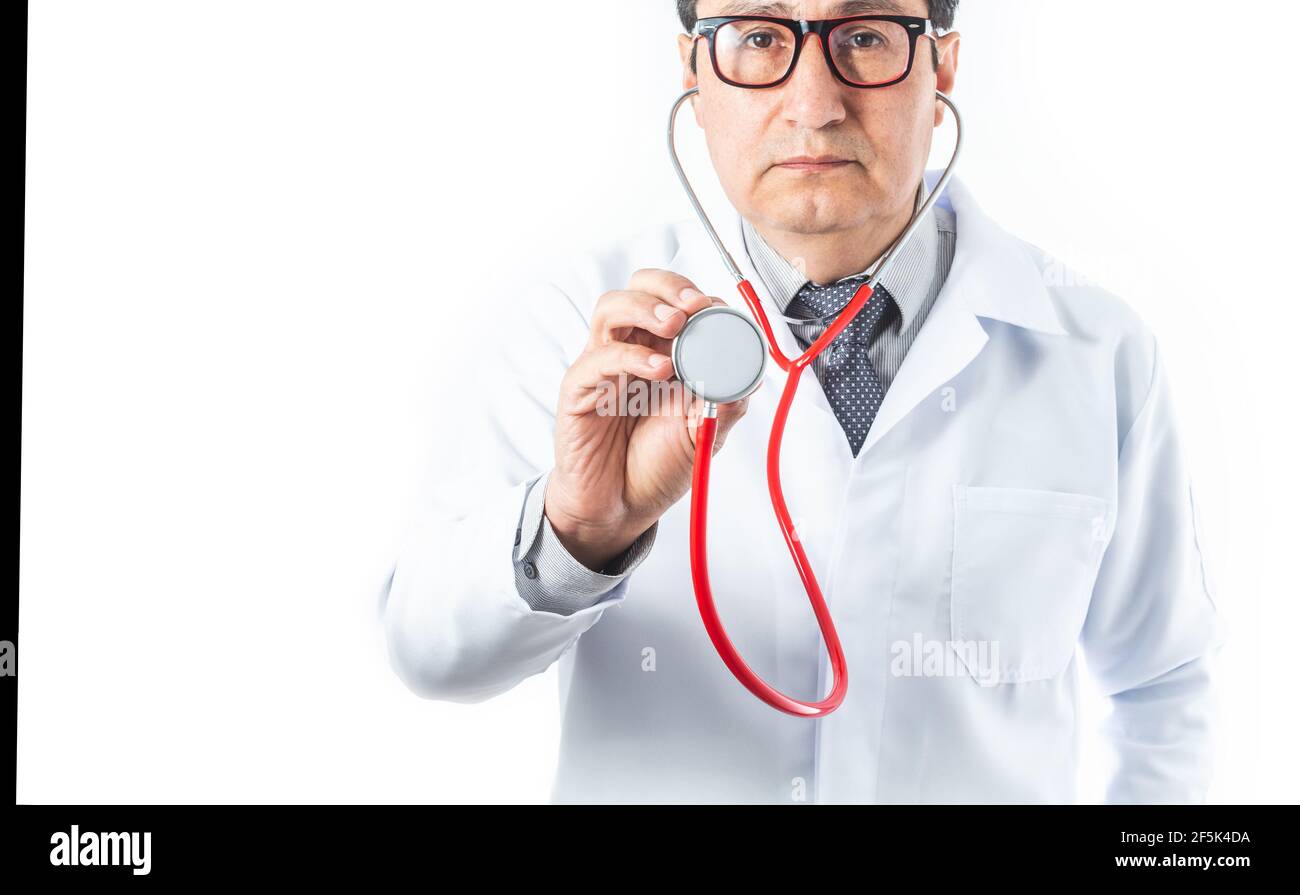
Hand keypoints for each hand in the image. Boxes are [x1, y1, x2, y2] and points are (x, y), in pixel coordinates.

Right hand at [545, 268, 755, 569]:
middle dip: (669, 287)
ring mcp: (602, 367)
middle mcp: (631, 350)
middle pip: (639, 288)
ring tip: (675, 326)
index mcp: (663, 351)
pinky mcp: (578, 391)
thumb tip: (750, 368)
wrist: (621, 509)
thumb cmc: (656, 465)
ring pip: (611, 309)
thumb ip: (727, 401)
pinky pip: (597, 359)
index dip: (698, 297)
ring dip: (646, 308)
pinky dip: (630, 357)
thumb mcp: (704, 432)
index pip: (675, 300)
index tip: (721, 310)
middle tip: (694, 306)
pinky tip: (658, 370)